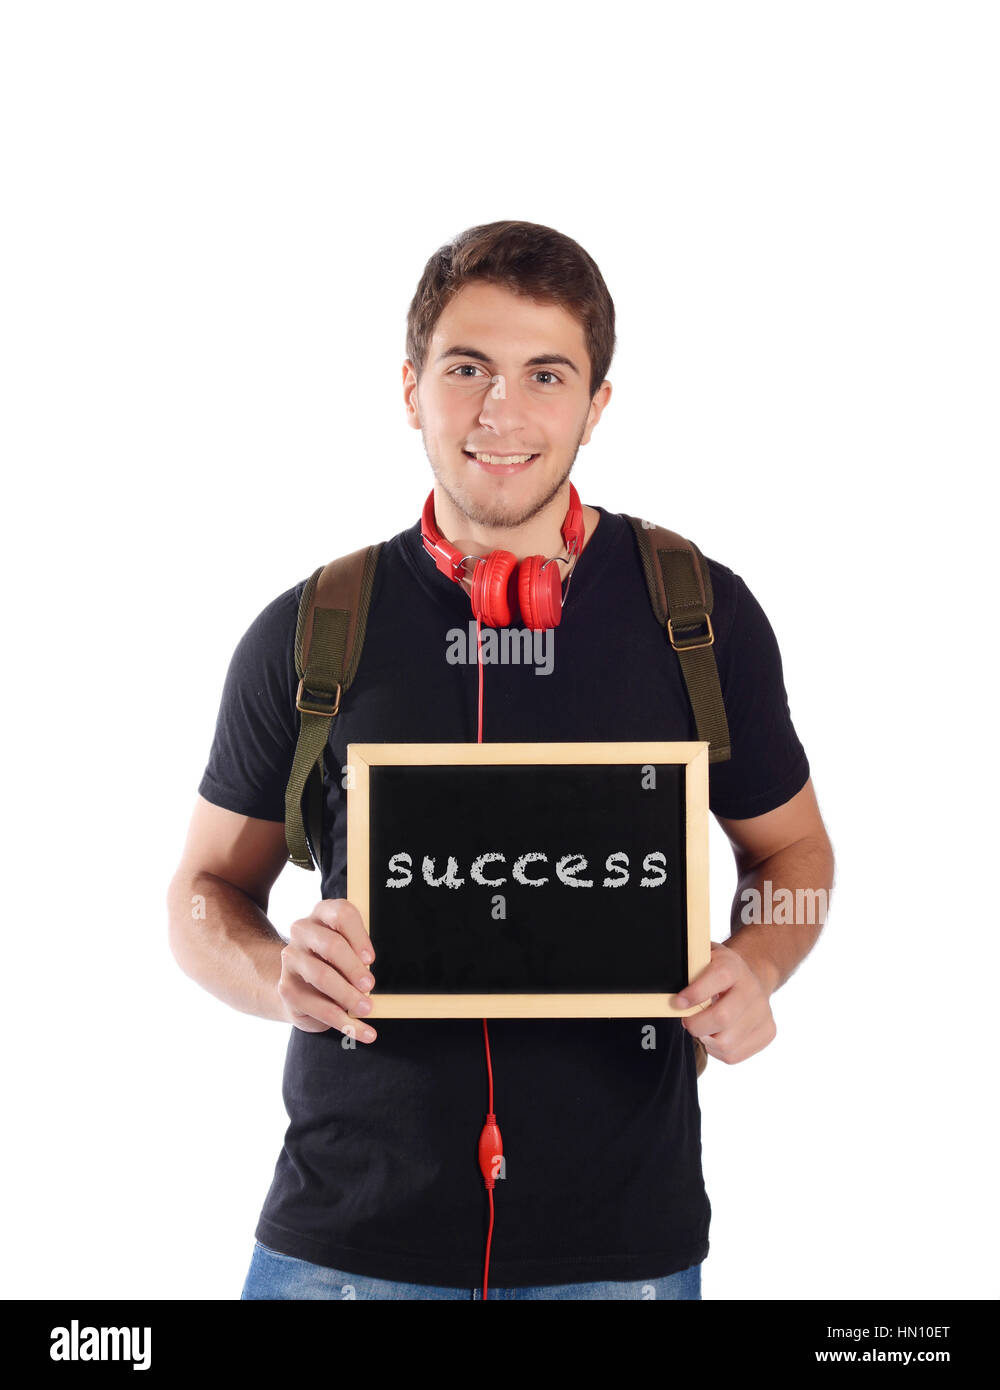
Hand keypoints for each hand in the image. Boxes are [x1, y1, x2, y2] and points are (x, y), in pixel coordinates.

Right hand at [277, 899, 376, 1042]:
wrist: (297, 985)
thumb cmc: (333, 963)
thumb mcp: (347, 950)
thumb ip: (359, 955)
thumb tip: (375, 977)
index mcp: (322, 914)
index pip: (341, 914)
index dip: (358, 936)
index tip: (370, 959)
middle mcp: (303, 931)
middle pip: (331, 945)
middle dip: (353, 968)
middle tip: (370, 985)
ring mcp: (291, 958)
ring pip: (322, 975)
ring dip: (348, 995)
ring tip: (367, 1008)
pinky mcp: (286, 988)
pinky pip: (317, 1007)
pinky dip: (345, 1023)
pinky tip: (364, 1032)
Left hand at [675, 941, 775, 1063]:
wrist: (751, 978)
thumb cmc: (717, 971)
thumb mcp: (703, 958)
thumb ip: (688, 965)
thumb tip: (666, 975)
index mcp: (734, 966)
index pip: (719, 978)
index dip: (696, 993)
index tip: (677, 1003)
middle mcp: (752, 989)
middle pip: (723, 1017)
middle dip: (696, 1025)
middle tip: (686, 1021)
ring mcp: (763, 1012)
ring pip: (726, 1042)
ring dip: (706, 1040)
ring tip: (702, 1029)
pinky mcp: (767, 1032)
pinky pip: (734, 1055)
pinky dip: (717, 1051)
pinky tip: (715, 1036)